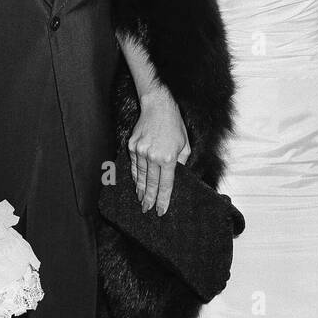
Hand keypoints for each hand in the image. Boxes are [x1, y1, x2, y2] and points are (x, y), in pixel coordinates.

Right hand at [128, 88, 189, 215]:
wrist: (158, 106)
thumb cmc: (174, 124)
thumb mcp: (185, 144)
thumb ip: (181, 162)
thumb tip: (175, 175)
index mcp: (169, 158)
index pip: (165, 184)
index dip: (163, 199)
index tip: (161, 210)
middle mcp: (153, 156)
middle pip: (151, 183)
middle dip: (149, 199)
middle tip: (147, 210)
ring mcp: (140, 151)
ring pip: (141, 176)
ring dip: (141, 190)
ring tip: (141, 200)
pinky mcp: (132, 146)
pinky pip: (134, 165)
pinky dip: (135, 176)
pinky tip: (136, 183)